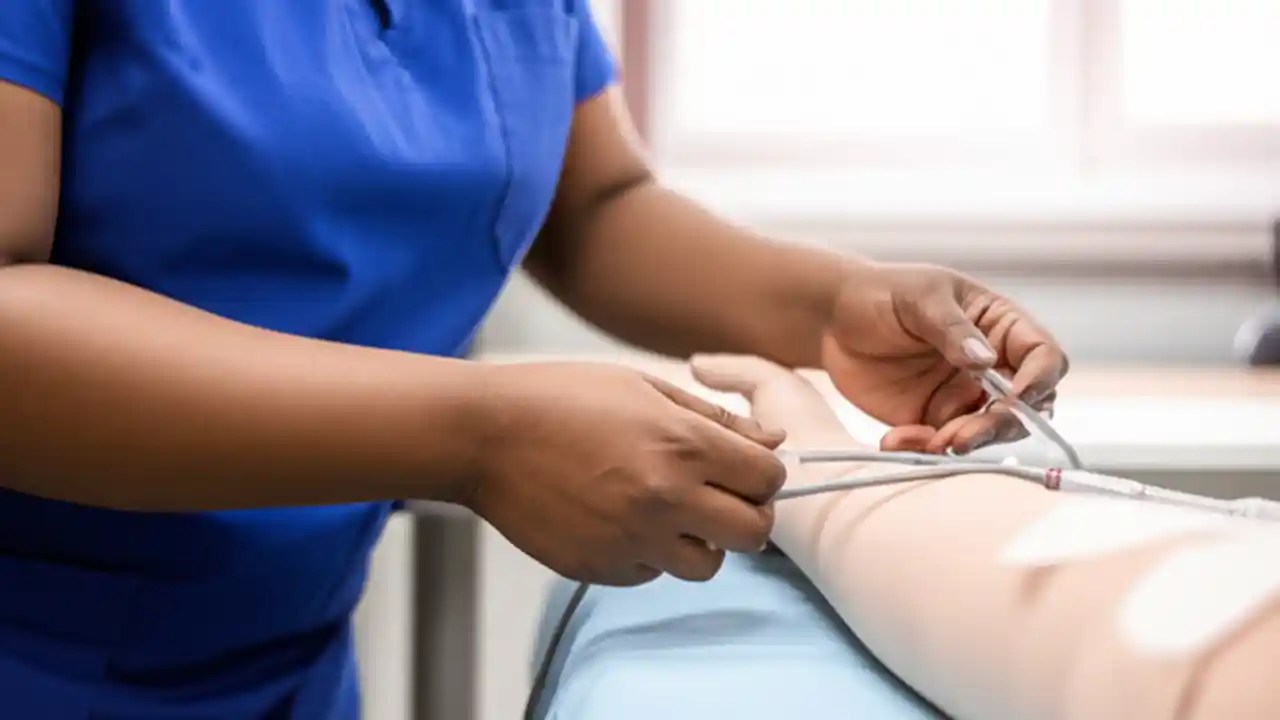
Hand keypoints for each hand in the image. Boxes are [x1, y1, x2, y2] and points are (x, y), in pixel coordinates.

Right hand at [467, 362, 786, 585]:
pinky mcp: (602, 567)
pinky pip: (653, 572)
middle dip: (747, 513)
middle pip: (754, 532)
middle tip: (721, 496)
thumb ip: (715, 418)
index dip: (764, 472)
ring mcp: (633, 538)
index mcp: (682, 444)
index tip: (745, 468)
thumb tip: (773, 439)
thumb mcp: (643, 388)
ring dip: (702, 541)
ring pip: (708, 564)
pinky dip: (650, 552)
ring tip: (670, 510)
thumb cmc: (560, 398)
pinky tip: (623, 517)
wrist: (484, 436)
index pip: (769, 478)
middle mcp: (665, 498)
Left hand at [821, 262, 1067, 453]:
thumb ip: (953, 329)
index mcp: (1000, 326)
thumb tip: (986, 361)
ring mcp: (963, 396)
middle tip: (962, 436)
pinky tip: (893, 440)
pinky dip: (923, 449)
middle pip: (1022, 407)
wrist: (833, 319)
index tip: (1015, 397)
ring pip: (985, 433)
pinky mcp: (931, 419)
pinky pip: (939, 444)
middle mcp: (991, 367)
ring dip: (963, 444)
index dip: (1039, 380)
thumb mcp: (920, 298)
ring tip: (931, 443)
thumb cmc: (882, 293)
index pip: (1043, 356)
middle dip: (998, 425)